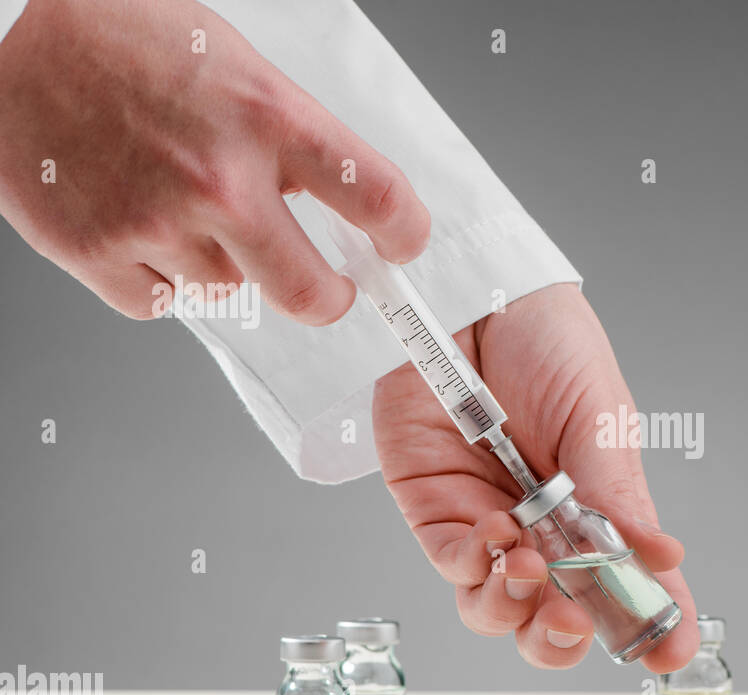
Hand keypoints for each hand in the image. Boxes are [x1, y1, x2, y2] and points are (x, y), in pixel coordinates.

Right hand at [0, 0, 428, 321]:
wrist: (10, 35)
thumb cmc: (128, 42)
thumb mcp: (240, 70)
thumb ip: (291, 142)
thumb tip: (337, 208)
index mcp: (267, 119)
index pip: (376, 196)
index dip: (405, 234)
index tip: (402, 246)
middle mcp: (218, 180)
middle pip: (311, 295)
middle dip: (329, 299)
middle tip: (329, 289)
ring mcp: (155, 222)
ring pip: (230, 293)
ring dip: (224, 266)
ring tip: (183, 207)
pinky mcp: (96, 252)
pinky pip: (163, 303)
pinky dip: (162, 278)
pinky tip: (141, 225)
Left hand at [374, 283, 699, 671]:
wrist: (471, 291)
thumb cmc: (545, 341)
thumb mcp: (598, 415)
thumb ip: (615, 493)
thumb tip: (662, 558)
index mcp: (596, 509)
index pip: (627, 584)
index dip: (649, 626)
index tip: (671, 653)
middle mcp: (544, 529)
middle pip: (552, 619)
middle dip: (564, 639)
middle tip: (576, 621)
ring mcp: (487, 524)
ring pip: (495, 609)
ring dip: (517, 608)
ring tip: (532, 567)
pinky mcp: (432, 509)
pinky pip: (451, 564)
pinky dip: (476, 564)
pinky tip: (496, 534)